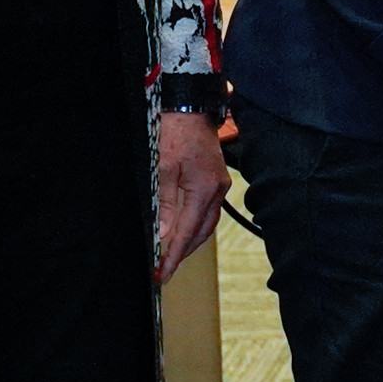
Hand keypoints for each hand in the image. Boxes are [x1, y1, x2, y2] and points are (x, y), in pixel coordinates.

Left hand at [153, 112, 229, 281]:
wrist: (190, 109)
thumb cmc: (175, 133)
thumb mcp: (162, 168)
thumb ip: (164, 203)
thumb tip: (163, 232)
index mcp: (205, 189)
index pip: (187, 232)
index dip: (173, 255)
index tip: (162, 272)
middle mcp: (217, 190)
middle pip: (202, 232)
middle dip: (183, 253)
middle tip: (164, 270)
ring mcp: (220, 184)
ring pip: (207, 223)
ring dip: (191, 241)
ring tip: (172, 255)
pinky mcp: (217, 179)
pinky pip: (208, 210)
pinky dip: (196, 225)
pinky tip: (185, 229)